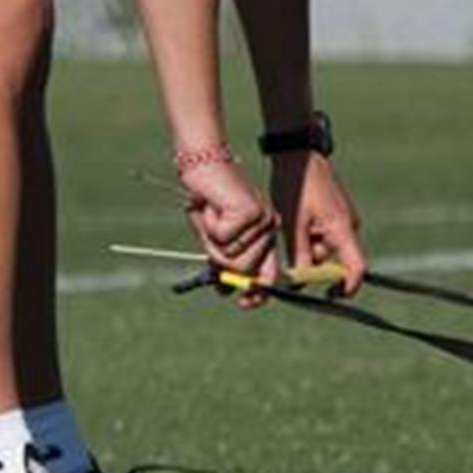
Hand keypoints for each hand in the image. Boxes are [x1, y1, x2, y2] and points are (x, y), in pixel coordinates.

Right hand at [179, 157, 279, 306]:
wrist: (204, 168)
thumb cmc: (208, 202)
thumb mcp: (216, 239)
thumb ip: (225, 263)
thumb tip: (227, 291)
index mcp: (264, 236)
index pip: (269, 274)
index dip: (258, 293)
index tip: (245, 303)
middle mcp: (269, 228)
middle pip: (244, 270)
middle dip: (219, 258)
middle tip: (210, 233)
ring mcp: (263, 220)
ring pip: (234, 258)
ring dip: (213, 242)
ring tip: (212, 217)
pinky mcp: (250, 213)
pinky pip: (224, 239)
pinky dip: (210, 226)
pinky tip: (213, 207)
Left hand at [270, 152, 366, 296]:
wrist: (298, 154)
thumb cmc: (295, 186)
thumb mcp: (293, 225)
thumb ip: (300, 256)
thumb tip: (299, 282)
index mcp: (342, 229)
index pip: (356, 269)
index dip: (346, 287)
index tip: (329, 295)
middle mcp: (349, 225)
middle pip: (336, 261)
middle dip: (312, 263)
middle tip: (290, 249)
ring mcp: (343, 219)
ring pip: (326, 249)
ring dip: (307, 247)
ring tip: (291, 225)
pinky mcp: (336, 214)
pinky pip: (324, 236)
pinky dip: (309, 236)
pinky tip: (296, 219)